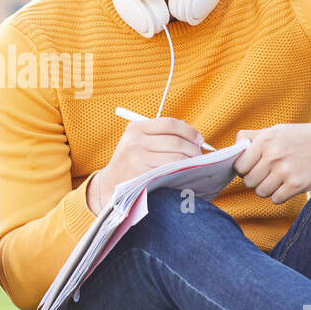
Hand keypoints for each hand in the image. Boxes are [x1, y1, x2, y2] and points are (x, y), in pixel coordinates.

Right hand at [88, 116, 205, 213]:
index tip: (199, 139)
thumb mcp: (137, 143)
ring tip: (195, 165)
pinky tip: (186, 174)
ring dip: (191, 162)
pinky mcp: (142, 175)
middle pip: (175, 141)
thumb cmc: (130, 163)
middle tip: (200, 156)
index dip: (188, 131)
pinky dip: (182, 172)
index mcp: (135, 128)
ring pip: (176, 158)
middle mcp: (135, 141)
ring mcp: (137, 158)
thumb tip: (192, 136)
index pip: (169, 124)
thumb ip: (160, 135)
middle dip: (193, 149)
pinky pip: (170, 172)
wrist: (110, 185)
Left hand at [233, 112, 310, 204]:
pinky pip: (275, 200)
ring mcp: (285, 170)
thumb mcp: (277, 130)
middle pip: (248, 181)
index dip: (244, 170)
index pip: (239, 165)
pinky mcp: (297, 184)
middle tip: (269, 175)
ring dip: (268, 189)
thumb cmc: (303, 137)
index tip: (253, 168)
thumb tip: (233, 150)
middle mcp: (273, 154)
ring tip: (280, 179)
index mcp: (265, 139)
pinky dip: (280, 196)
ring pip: (261, 192)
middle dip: (256, 181)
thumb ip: (253, 138)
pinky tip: (289, 185)